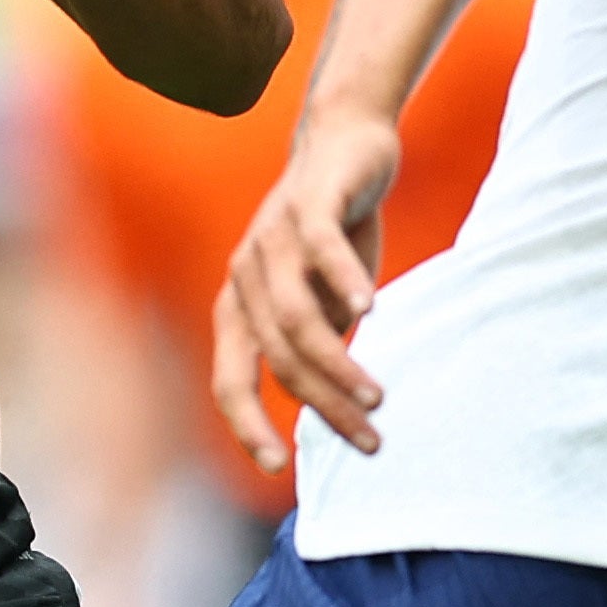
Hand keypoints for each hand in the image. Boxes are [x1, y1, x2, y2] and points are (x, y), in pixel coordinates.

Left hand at [210, 102, 404, 472]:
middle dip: (324, 407)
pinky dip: (344, 281)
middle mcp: (244, 276)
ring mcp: (271, 237)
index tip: (278, 467)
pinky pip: (320, 249)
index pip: (229, 380)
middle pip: (279, 359)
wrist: (346, 139)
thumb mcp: (325, 301)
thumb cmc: (335, 232)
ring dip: (337, 363)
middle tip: (370, 440)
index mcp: (239, 307)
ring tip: (376, 396)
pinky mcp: (307, 202)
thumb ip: (323, 346)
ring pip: (297, 318)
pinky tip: (372, 309)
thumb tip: (339, 407)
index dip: (248, 425)